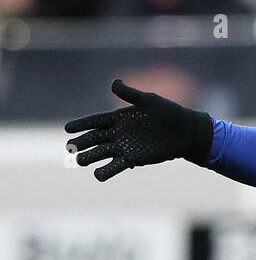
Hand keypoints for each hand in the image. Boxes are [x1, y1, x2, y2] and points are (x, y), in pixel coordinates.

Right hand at [64, 78, 212, 181]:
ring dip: (91, 157)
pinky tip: (97, 175)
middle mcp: (118, 133)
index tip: (68, 129)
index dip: (82, 124)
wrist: (184, 132)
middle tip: (69, 148)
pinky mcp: (133, 159)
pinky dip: (107, 170)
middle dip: (82, 142)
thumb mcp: (149, 101)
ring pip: (102, 152)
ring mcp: (125, 147)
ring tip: (79, 161)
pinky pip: (117, 165)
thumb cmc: (168, 113)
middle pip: (95, 138)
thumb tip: (114, 84)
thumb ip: (131, 94)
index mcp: (119, 117)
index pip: (96, 121)